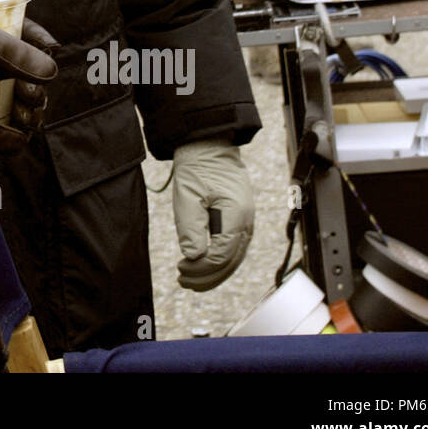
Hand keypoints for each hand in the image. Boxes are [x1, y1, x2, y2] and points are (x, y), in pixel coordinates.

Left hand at [172, 139, 253, 291]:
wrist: (210, 148)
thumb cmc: (197, 168)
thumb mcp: (188, 195)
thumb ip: (190, 226)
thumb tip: (193, 257)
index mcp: (236, 215)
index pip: (222, 256)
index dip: (202, 269)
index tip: (180, 269)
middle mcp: (247, 223)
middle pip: (230, 262)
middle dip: (206, 277)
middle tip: (182, 281)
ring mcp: (246, 223)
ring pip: (234, 259)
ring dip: (213, 273)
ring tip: (189, 279)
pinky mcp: (240, 222)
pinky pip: (233, 249)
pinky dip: (219, 261)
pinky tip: (202, 265)